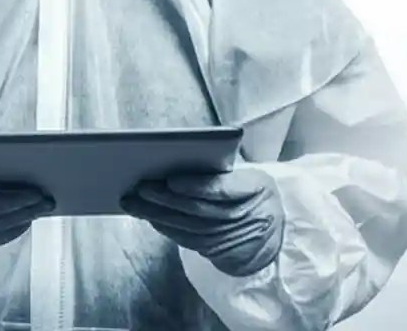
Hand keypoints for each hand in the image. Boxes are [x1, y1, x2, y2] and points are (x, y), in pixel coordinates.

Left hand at [120, 166, 284, 277]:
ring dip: (156, 215)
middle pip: (198, 209)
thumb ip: (222, 170)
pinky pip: (186, 240)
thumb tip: (177, 157)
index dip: (197, 186)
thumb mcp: (251, 175)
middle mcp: (243, 216)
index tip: (172, 180)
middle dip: (165, 199)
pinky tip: (146, 216)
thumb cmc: (254, 193)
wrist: (275, 233)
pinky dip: (164, 227)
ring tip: (131, 201)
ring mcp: (229, 237)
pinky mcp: (216, 250)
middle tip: (140, 186)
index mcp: (256, 188)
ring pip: (187, 226)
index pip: (223, 189)